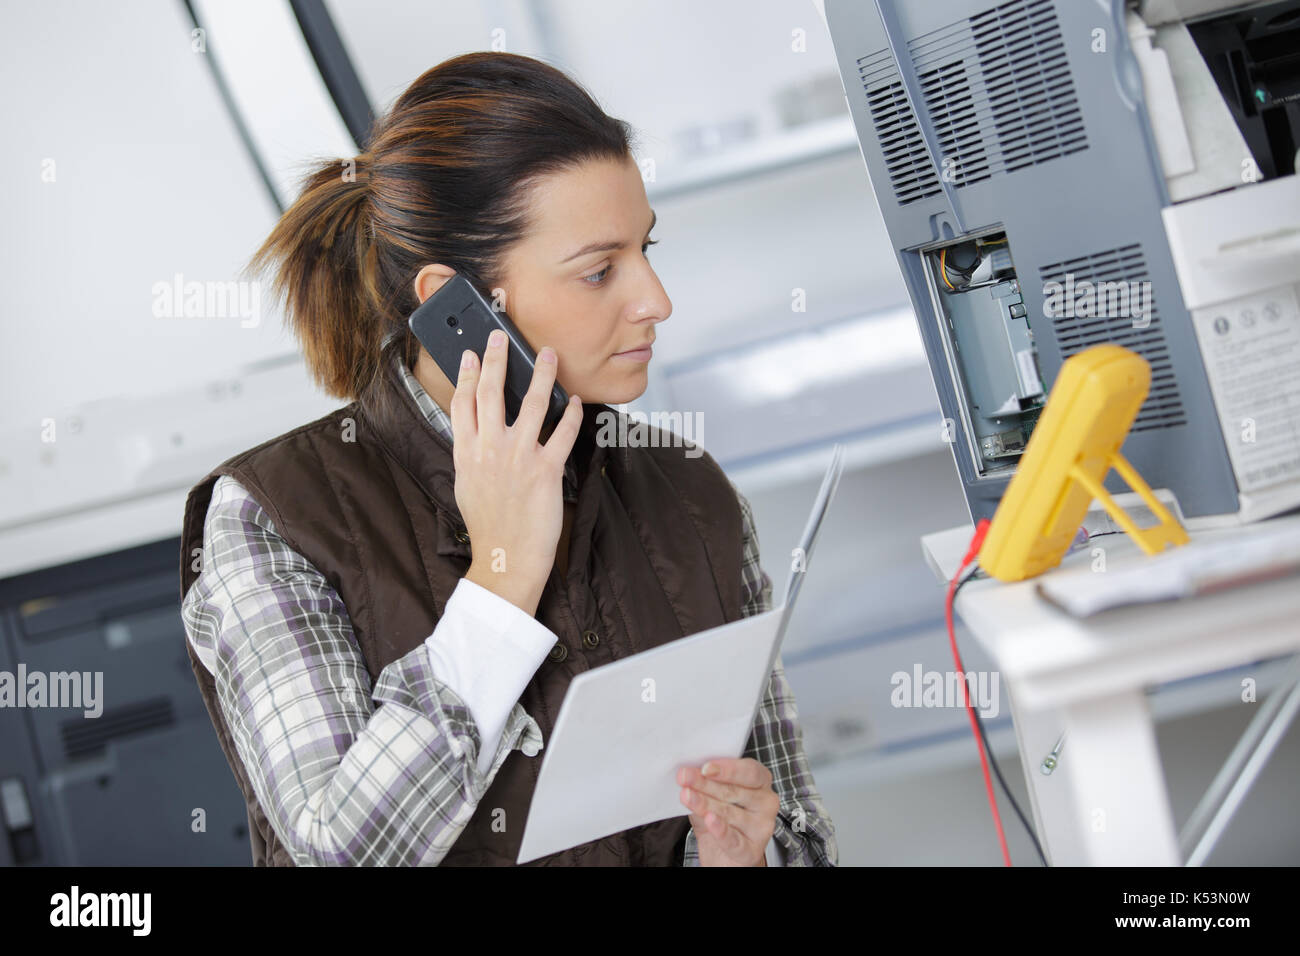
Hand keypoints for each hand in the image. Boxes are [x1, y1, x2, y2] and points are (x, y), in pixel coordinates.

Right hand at [452, 328, 583, 616]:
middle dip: (495, 360)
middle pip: (490, 394)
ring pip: (530, 404)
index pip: (462, 404)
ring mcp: (518, 458)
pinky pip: (563, 433)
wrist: (506, 558)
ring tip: (548, 355)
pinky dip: (572, 414)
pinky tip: (575, 401)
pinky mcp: (546, 470)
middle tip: (500, 336)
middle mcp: (490, 450)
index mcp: (467, 454)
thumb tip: (475, 432)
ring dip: (541, 374)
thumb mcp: (467, 486)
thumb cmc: (489, 527)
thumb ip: (470, 455)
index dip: (465, 375)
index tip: (469, 354)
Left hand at [677, 757, 778, 865]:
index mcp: (760, 782)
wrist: (726, 857)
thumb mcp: (712, 799)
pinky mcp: (752, 851)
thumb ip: (704, 787)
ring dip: (705, 804)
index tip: (705, 767)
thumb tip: (688, 775)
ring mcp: (761, 828)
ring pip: (730, 813)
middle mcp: (766, 803)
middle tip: (685, 777)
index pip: (749, 771)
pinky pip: (734, 840)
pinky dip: (720, 830)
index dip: (727, 768)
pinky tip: (709, 820)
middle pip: (735, 791)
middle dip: (706, 783)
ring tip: (686, 796)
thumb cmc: (722, 820)